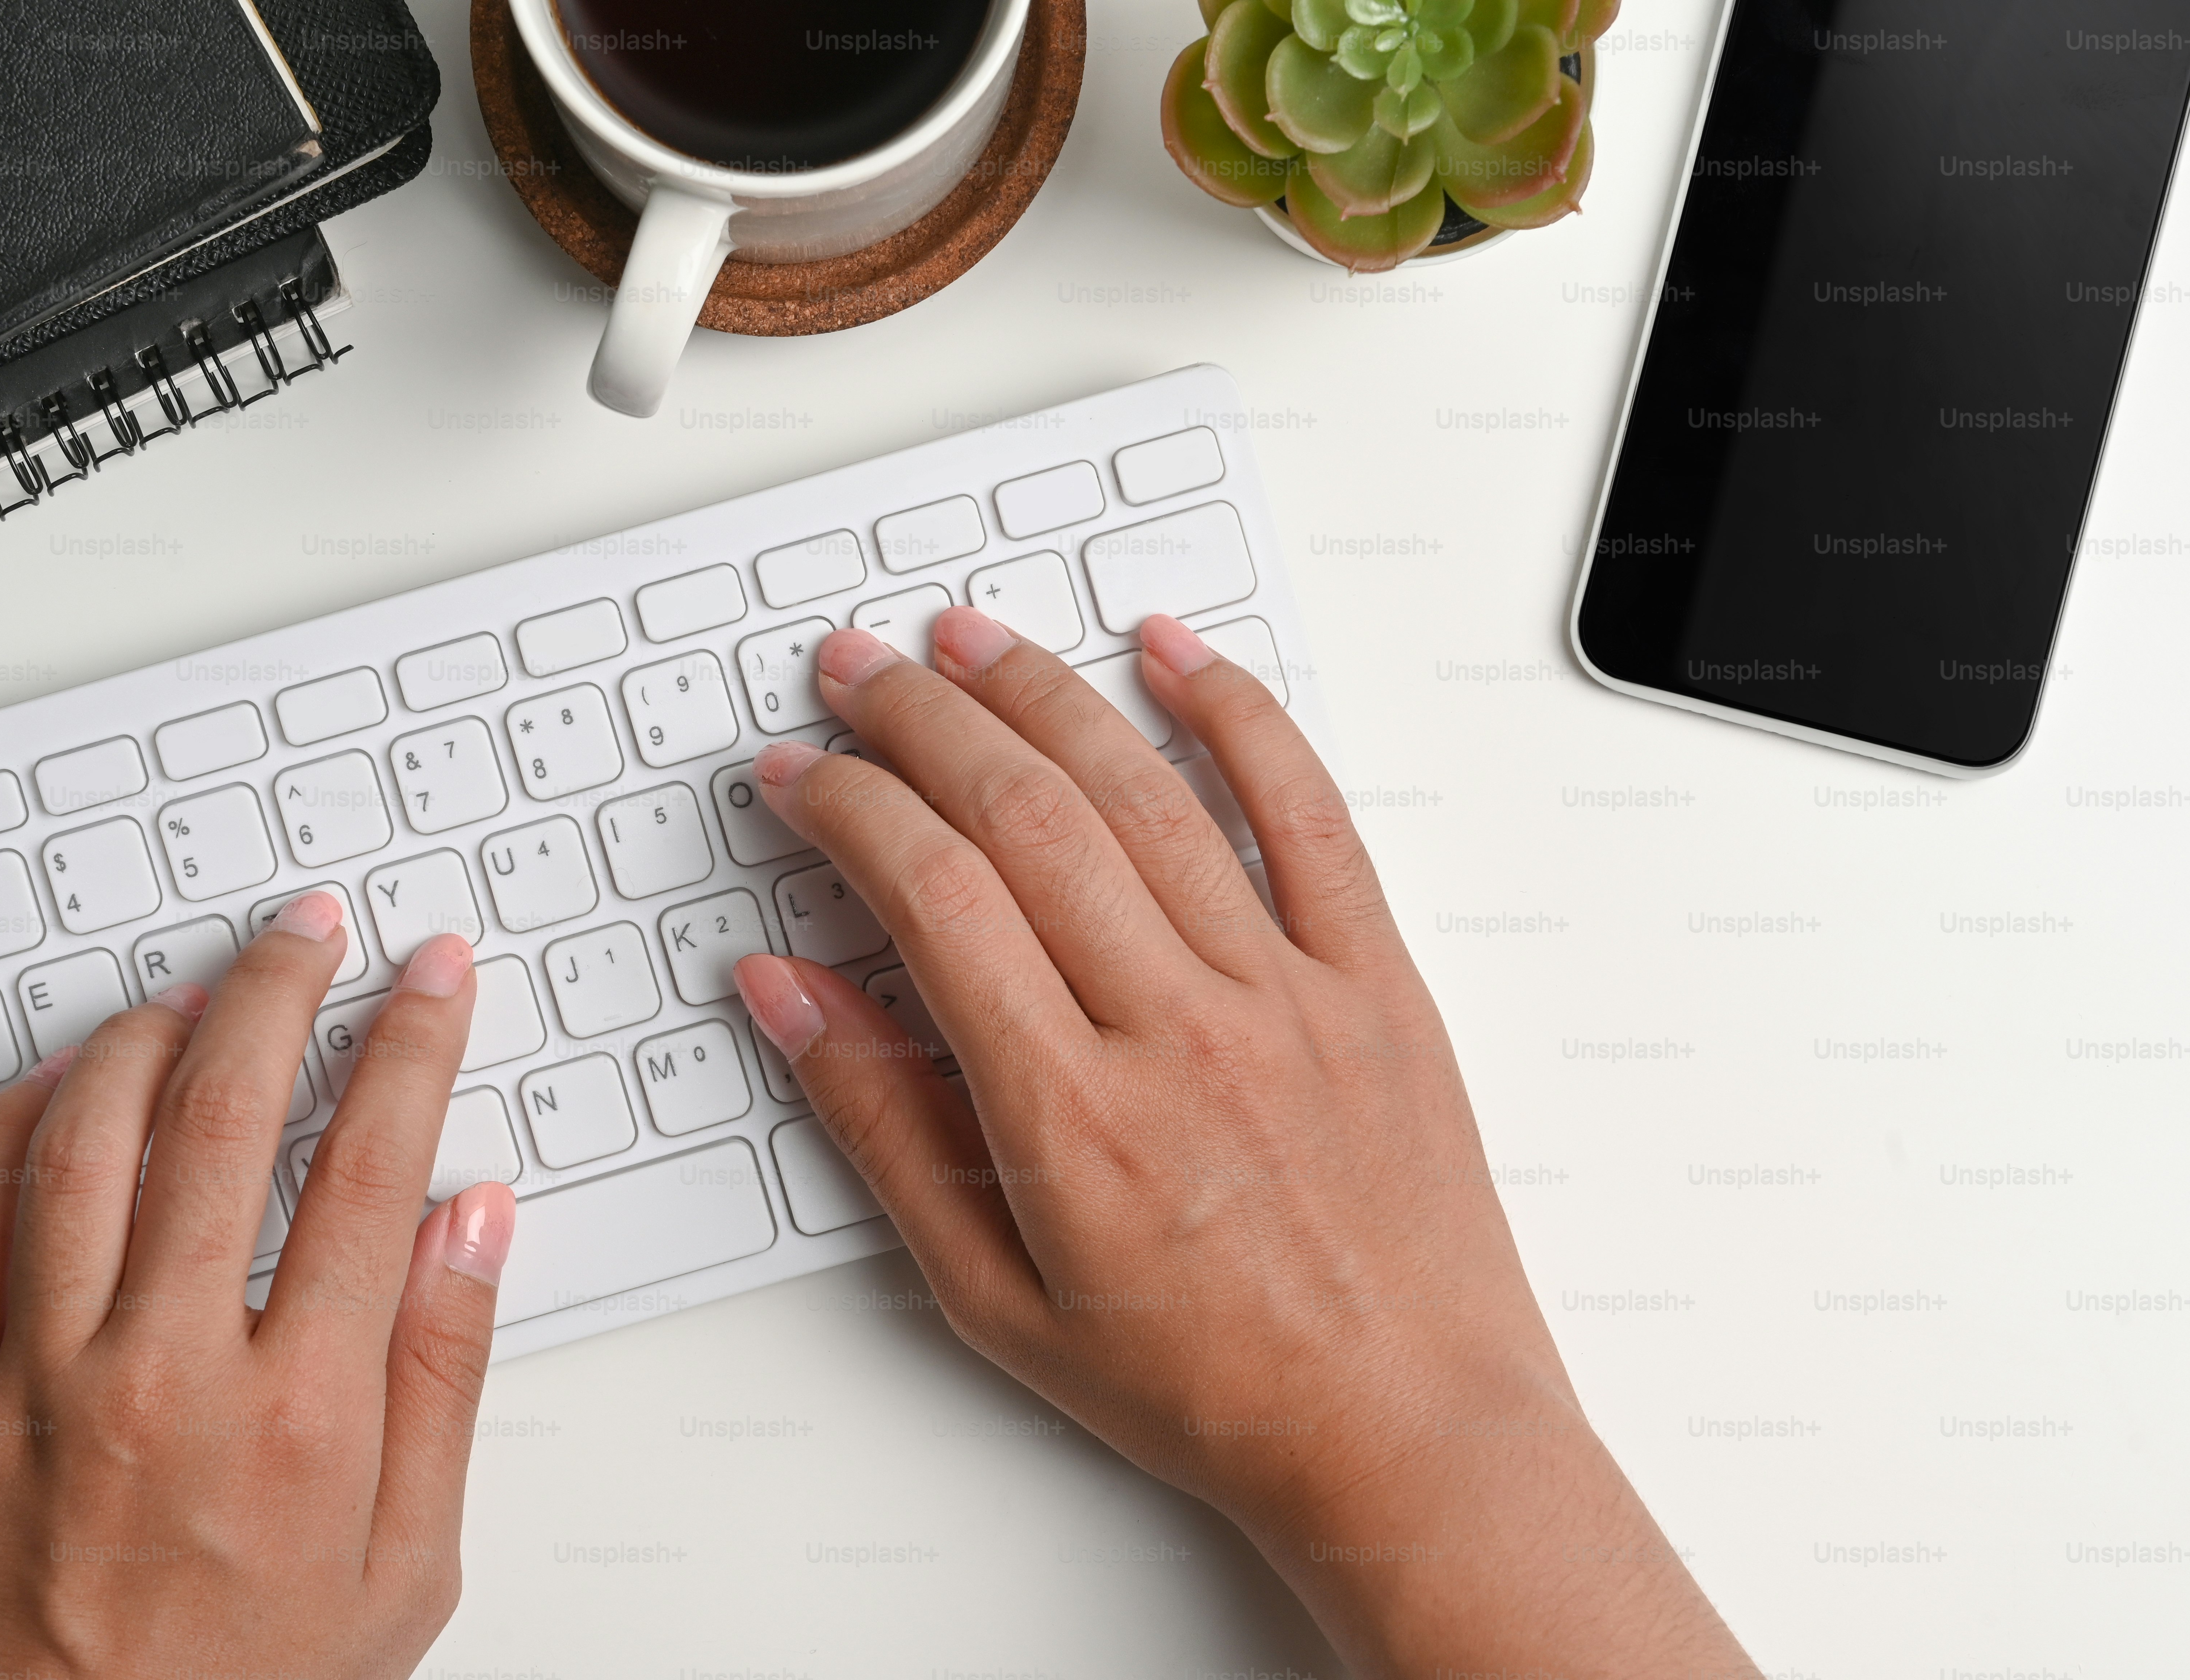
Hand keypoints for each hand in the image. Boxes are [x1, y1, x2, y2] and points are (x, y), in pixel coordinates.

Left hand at [0, 893, 516, 1678]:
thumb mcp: (406, 1565)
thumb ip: (443, 1379)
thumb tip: (470, 1223)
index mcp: (294, 1420)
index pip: (367, 1170)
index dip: (407, 1048)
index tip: (427, 979)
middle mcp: (160, 1380)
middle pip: (219, 1119)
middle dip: (276, 993)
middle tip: (306, 933)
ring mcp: (33, 1383)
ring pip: (80, 1143)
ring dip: (140, 1036)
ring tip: (188, 994)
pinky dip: (8, 1129)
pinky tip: (55, 1089)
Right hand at [731, 608, 1756, 1678]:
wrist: (1403, 1433)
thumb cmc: (1210, 1385)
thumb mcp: (993, 1297)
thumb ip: (881, 1129)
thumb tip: (786, 993)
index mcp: (1072, 1119)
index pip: (931, 897)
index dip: (846, 808)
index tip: (797, 774)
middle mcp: (1178, 1035)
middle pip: (1023, 815)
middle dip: (918, 720)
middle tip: (855, 672)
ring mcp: (1287, 997)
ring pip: (1145, 791)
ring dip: (1041, 693)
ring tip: (966, 641)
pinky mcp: (1375, 983)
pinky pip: (1306, 813)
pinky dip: (1238, 715)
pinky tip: (1171, 652)